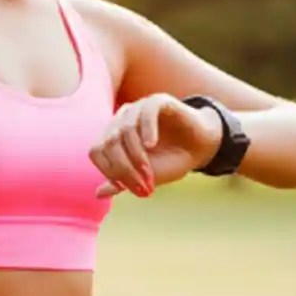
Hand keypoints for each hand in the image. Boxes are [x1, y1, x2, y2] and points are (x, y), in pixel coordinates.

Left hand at [89, 93, 222, 198]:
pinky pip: (146, 111)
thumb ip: (122, 182)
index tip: (126, 188)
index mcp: (112, 135)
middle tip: (142, 186)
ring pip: (125, 129)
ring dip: (136, 156)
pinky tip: (152, 145)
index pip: (96, 151)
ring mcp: (138, 108)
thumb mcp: (144, 177)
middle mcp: (121, 119)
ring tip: (149, 174)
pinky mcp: (158, 101)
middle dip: (124, 168)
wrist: (199, 148)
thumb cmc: (169, 161)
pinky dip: (147, 129)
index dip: (109, 172)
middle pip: (108, 142)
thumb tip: (98, 194)